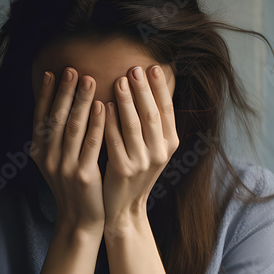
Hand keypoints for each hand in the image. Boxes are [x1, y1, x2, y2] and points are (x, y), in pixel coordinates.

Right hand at [31, 67, 107, 234]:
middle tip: (73, 69)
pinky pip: (90, 143)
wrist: (80, 219)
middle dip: (64, 91)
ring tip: (89, 79)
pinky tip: (102, 106)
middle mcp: (47, 158)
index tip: (52, 72)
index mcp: (39, 152)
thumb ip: (57, 139)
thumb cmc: (73, 186)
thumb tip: (61, 107)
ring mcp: (64, 167)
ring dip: (80, 101)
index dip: (46, 94)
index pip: (41, 117)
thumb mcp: (57, 162)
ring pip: (72, 127)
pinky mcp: (82, 175)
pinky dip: (96, 123)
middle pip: (56, 118)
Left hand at [102, 65, 178, 227]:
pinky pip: (115, 141)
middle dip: (143, 90)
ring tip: (119, 80)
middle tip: (134, 68)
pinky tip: (103, 106)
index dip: (160, 88)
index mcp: (170, 143)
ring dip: (127, 101)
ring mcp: (142, 162)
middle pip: (152, 115)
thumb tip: (149, 85)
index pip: (167, 110)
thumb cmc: (134, 170)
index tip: (152, 66)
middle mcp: (160, 152)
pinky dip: (109, 122)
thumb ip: (152, 123)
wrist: (124, 208)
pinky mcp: (123, 170)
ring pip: (134, 126)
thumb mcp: (152, 148)